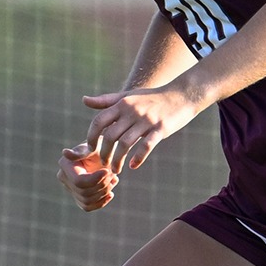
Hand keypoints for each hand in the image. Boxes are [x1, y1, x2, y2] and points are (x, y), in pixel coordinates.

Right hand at [59, 141, 117, 212]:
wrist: (103, 152)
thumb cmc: (99, 146)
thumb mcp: (93, 147)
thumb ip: (81, 152)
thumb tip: (65, 153)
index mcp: (65, 164)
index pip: (79, 181)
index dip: (95, 179)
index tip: (108, 171)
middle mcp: (64, 178)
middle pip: (84, 192)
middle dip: (102, 185)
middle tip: (113, 174)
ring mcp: (70, 189)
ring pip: (86, 201)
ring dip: (104, 192)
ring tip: (113, 179)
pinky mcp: (78, 197)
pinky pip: (87, 207)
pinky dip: (101, 202)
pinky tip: (110, 193)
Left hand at [81, 84, 200, 173]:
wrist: (181, 95)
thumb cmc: (152, 97)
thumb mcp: (128, 96)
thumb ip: (106, 100)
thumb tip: (84, 100)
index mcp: (122, 104)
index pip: (99, 121)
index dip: (91, 136)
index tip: (91, 149)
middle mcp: (132, 111)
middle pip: (110, 136)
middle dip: (104, 153)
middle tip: (104, 163)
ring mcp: (147, 120)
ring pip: (125, 144)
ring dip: (118, 160)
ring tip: (116, 170)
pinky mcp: (160, 129)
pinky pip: (146, 146)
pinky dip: (138, 158)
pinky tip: (133, 166)